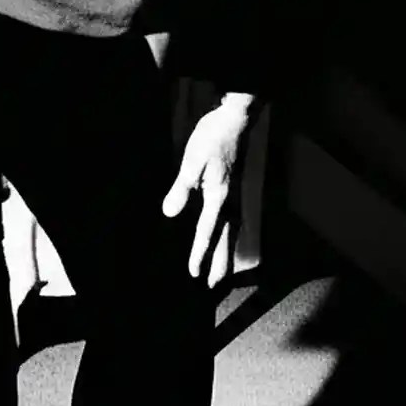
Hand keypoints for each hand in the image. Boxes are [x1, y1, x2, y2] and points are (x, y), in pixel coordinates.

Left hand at [161, 96, 252, 287]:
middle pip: (226, 240)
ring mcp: (236, 197)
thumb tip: (169, 213)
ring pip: (233, 233)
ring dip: (227, 254)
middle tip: (213, 286)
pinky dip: (230, 237)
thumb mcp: (191, 161)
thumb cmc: (212, 138)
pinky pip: (234, 222)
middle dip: (219, 263)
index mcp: (219, 197)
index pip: (207, 232)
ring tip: (222, 272)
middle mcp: (231, 202)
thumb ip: (182, 188)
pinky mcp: (236, 191)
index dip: (199, 254)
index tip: (193, 274)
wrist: (235, 120)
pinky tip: (227, 240)